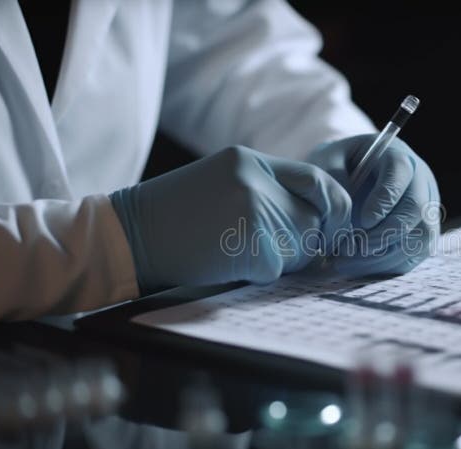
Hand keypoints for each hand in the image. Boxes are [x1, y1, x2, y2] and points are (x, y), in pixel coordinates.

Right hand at [110, 146, 351, 291]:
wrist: (126, 236)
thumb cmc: (173, 215)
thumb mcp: (221, 180)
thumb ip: (266, 188)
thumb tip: (315, 217)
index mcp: (250, 161)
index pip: (317, 179)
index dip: (333, 204)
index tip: (334, 224)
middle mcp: (256, 181)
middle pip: (312, 219)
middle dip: (301, 240)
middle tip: (264, 246)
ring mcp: (254, 212)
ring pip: (301, 247)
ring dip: (280, 259)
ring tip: (238, 251)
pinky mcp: (249, 246)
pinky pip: (277, 270)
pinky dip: (258, 274)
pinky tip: (228, 263)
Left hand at [307, 134, 440, 276]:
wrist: (346, 174)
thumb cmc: (335, 165)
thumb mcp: (327, 161)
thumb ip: (332, 178)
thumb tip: (343, 213)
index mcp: (396, 155)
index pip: (400, 173)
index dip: (385, 200)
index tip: (364, 221)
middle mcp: (419, 180)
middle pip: (416, 210)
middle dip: (384, 235)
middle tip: (349, 251)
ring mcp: (425, 208)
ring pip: (420, 237)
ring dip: (384, 256)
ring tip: (346, 264)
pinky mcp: (422, 232)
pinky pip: (414, 254)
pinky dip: (387, 266)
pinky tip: (358, 268)